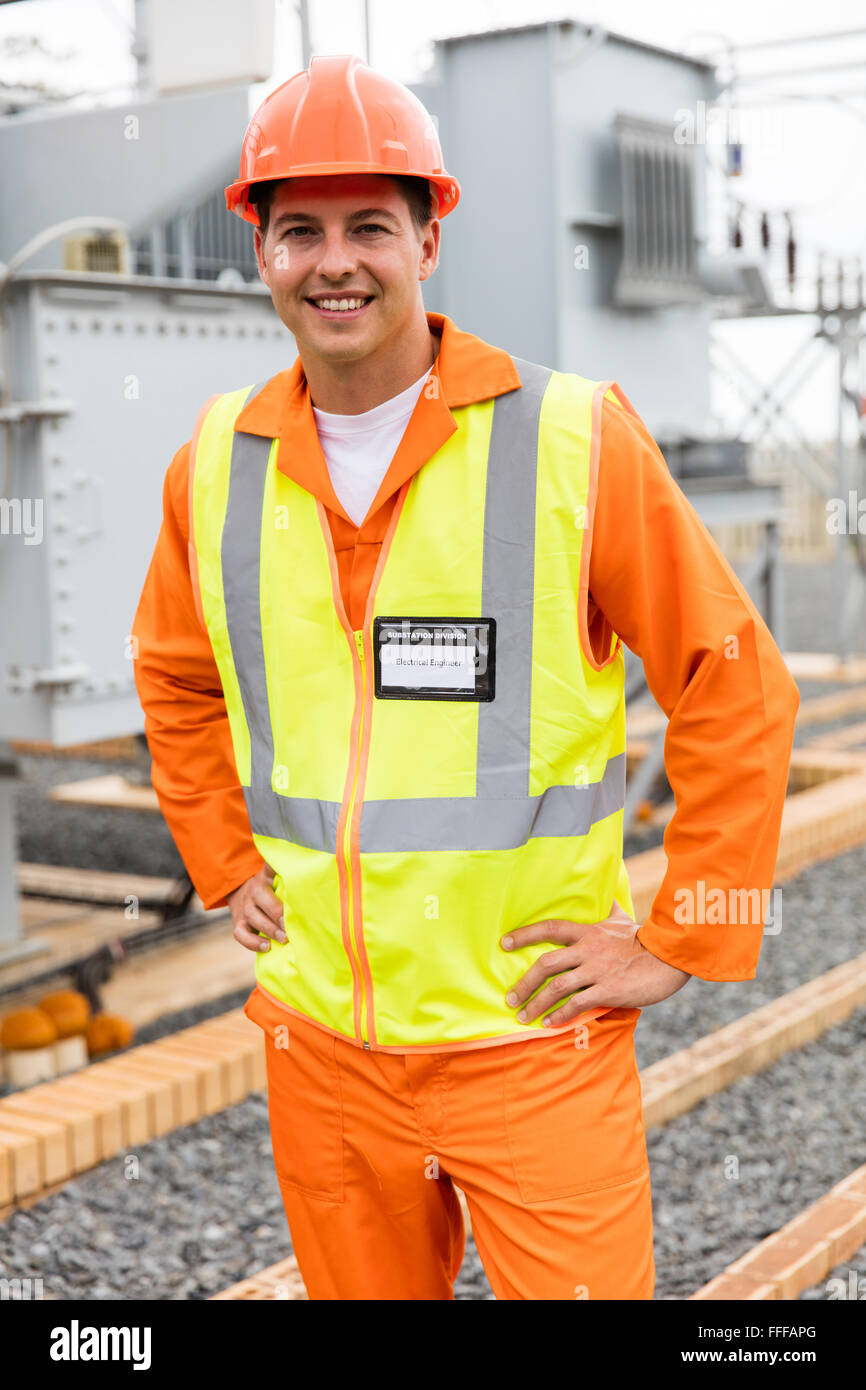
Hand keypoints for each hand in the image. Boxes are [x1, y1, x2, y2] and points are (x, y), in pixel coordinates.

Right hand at [227, 862, 286, 952]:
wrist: (238, 892)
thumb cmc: (266, 887)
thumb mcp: (273, 876)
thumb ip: (283, 872)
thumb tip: (303, 862)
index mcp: (263, 880)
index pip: (269, 872)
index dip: (278, 877)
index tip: (292, 892)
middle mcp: (252, 894)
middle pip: (261, 899)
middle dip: (277, 913)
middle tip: (291, 924)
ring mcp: (244, 910)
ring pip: (253, 918)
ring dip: (269, 929)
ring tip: (284, 939)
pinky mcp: (238, 925)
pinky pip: (241, 935)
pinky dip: (253, 943)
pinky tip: (267, 947)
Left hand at [501, 899, 689, 1026]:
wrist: (670, 957)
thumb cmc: (644, 939)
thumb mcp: (622, 919)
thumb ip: (607, 908)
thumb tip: (606, 887)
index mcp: (588, 931)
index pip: (550, 928)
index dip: (525, 934)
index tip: (504, 942)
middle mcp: (588, 949)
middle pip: (546, 963)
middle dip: (524, 983)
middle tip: (510, 997)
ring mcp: (597, 970)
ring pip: (557, 987)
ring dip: (537, 1003)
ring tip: (524, 1017)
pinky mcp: (608, 990)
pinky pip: (577, 1004)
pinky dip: (560, 1014)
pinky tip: (550, 1023)